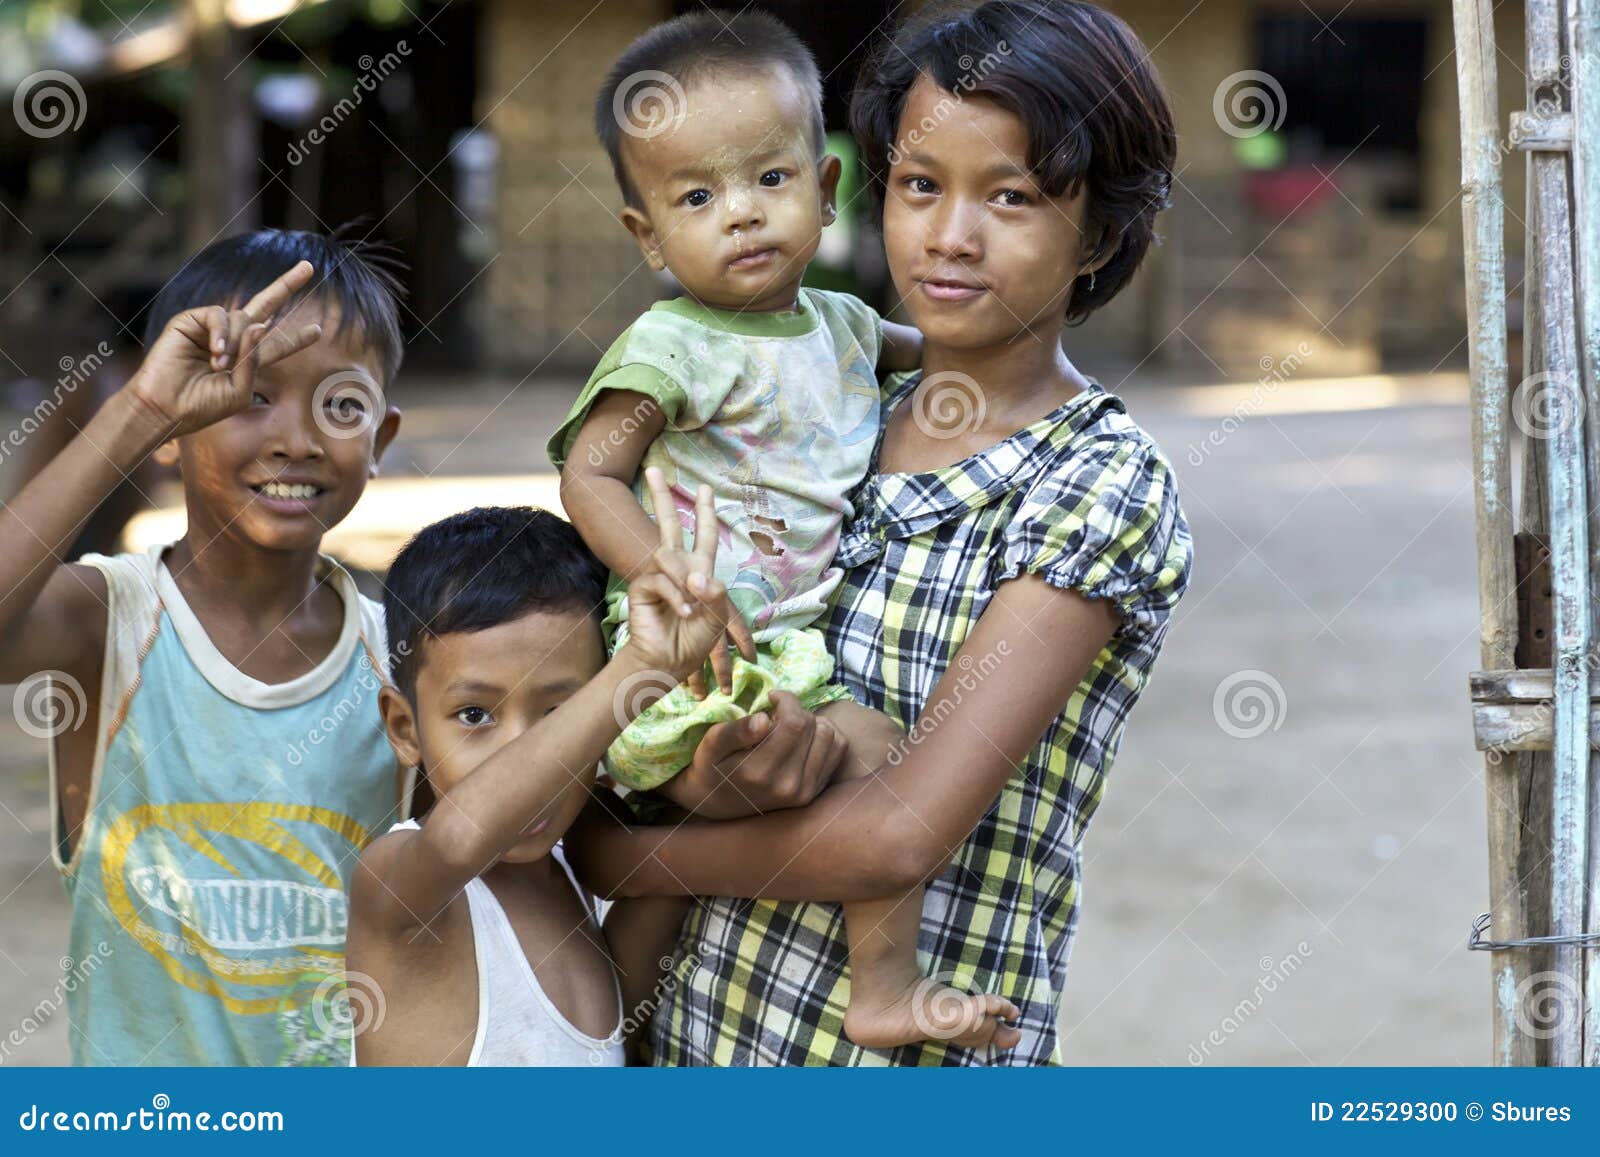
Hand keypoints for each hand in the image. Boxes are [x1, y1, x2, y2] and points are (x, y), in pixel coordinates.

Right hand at [123, 260, 322, 438]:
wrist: (166, 408)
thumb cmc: (202, 406)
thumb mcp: (240, 390)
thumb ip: (254, 360)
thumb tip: (262, 324)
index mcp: (246, 360)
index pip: (277, 344)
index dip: (297, 338)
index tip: (318, 330)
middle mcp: (232, 340)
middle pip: (265, 306)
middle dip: (286, 286)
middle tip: (308, 267)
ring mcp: (211, 329)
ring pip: (242, 318)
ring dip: (236, 342)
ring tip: (220, 365)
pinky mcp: (190, 321)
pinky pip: (218, 315)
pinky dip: (222, 332)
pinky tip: (216, 352)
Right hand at [624, 468, 756, 684]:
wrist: (669, 662)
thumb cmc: (694, 641)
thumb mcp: (717, 616)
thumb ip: (714, 592)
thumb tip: (697, 574)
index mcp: (698, 571)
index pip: (703, 535)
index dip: (705, 512)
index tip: (704, 488)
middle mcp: (677, 568)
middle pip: (668, 524)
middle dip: (662, 496)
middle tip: (653, 470)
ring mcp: (657, 576)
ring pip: (669, 555)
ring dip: (685, 582)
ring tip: (692, 610)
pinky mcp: (642, 587)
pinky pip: (662, 580)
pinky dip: (678, 598)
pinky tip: (686, 613)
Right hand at [656, 691, 844, 818]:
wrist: (717, 804)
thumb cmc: (711, 767)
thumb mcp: (711, 744)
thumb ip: (735, 731)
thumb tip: (764, 719)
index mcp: (761, 772)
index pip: (795, 723)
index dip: (788, 700)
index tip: (771, 698)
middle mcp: (789, 786)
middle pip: (814, 727)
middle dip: (797, 710)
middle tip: (776, 714)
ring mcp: (805, 793)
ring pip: (831, 736)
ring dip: (813, 723)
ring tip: (789, 727)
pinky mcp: (815, 793)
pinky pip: (838, 750)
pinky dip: (824, 736)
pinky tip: (801, 739)